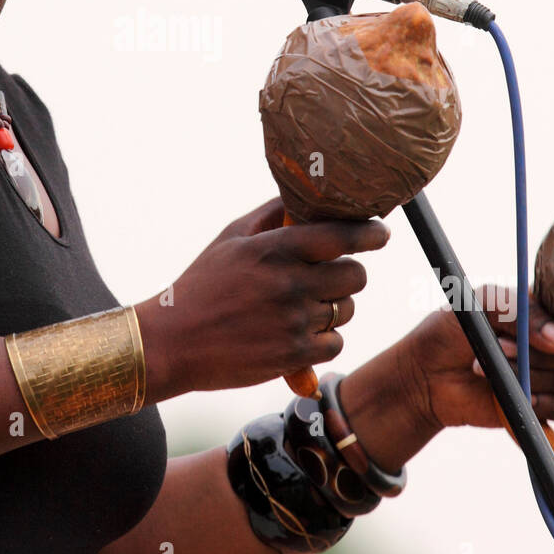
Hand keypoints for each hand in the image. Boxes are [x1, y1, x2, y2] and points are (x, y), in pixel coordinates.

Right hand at [136, 195, 389, 400]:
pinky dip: (324, 340)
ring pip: (347, 311)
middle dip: (348, 275)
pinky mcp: (294, 355)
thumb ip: (270, 216)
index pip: (342, 235)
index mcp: (276, 249)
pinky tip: (298, 333)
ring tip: (303, 308)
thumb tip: (303, 198)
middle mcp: (290, 283)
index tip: (380, 234)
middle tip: (330, 277)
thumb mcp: (230, 238)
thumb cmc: (201, 285)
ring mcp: (295, 321)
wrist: (173, 341)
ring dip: (334, 308)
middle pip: (356, 276)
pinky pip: (335, 343)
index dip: (370, 233)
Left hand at [399, 283, 553, 432]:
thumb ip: (520, 312)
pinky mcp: (539, 405)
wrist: (423, 376)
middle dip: (538, 352)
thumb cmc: (447, 333)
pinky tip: (521, 399)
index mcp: (538, 310)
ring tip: (483, 370)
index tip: (541, 331)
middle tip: (500, 348)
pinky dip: (546, 404)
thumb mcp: (479, 305)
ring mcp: (545, 374)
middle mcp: (548, 342)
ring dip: (526, 376)